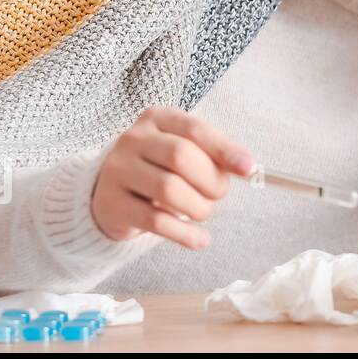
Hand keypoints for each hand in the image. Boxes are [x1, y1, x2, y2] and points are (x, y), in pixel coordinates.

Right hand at [90, 106, 254, 248]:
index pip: (195, 129)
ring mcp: (117, 170)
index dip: (224, 149)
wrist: (109, 190)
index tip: (248, 168)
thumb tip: (247, 166)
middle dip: (210, 180)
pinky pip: (154, 221)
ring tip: (203, 212)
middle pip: (181, 156)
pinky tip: (200, 240)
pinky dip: (184, 233)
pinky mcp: (110, 204)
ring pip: (168, 188)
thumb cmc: (159, 167)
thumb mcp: (183, 150)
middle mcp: (133, 139)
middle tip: (218, 195)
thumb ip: (211, 154)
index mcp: (157, 118)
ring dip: (198, 207)